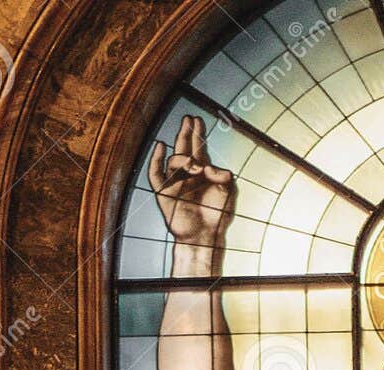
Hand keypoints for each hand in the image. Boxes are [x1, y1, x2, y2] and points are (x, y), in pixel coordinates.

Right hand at [150, 115, 234, 250]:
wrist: (205, 236)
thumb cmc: (218, 216)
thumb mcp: (228, 193)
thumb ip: (224, 177)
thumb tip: (210, 166)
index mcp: (203, 172)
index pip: (199, 147)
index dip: (198, 133)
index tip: (197, 120)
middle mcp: (188, 174)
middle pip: (184, 148)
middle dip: (186, 133)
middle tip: (188, 119)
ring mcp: (175, 182)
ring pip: (174, 160)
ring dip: (183, 159)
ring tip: (194, 165)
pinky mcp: (164, 193)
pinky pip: (155, 173)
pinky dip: (156, 159)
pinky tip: (161, 146)